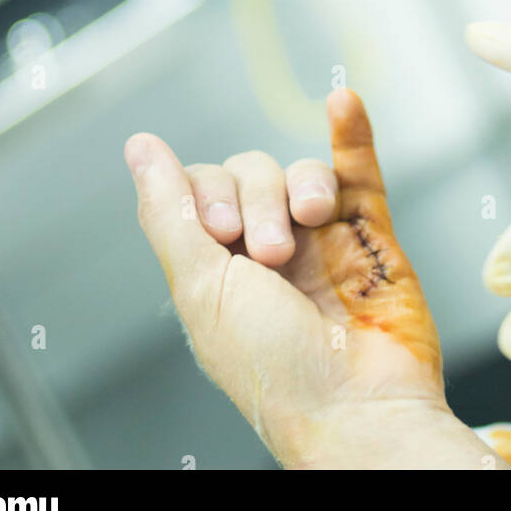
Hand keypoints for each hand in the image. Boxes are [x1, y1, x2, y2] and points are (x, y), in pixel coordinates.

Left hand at [125, 88, 499, 468]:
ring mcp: (322, 241)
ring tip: (310, 222)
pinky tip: (342, 102)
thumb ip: (170, 212)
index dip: (208, 195)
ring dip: (301, 185)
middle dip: (257, 201)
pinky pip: (359, 173)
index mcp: (218, 270)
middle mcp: (268, 252)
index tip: (220, 233)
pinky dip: (351, 133)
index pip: (203, 188)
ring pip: (302, 173)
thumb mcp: (201, 288)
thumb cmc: (274, 370)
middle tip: (269, 254)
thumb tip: (139, 147)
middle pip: (252, 174)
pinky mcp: (371, 235)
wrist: (358, 409)